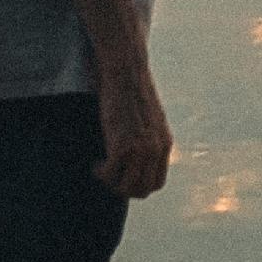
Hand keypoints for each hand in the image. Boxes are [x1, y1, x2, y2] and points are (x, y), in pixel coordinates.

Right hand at [94, 57, 173, 199]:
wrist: (126, 72)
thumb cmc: (131, 89)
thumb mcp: (149, 117)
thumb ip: (148, 137)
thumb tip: (136, 152)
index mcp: (165, 143)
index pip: (157, 183)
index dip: (138, 185)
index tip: (124, 177)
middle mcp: (156, 149)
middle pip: (141, 190)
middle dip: (123, 189)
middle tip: (109, 176)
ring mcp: (141, 149)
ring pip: (125, 187)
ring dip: (110, 183)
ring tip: (101, 170)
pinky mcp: (122, 145)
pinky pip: (110, 175)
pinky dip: (100, 173)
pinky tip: (95, 163)